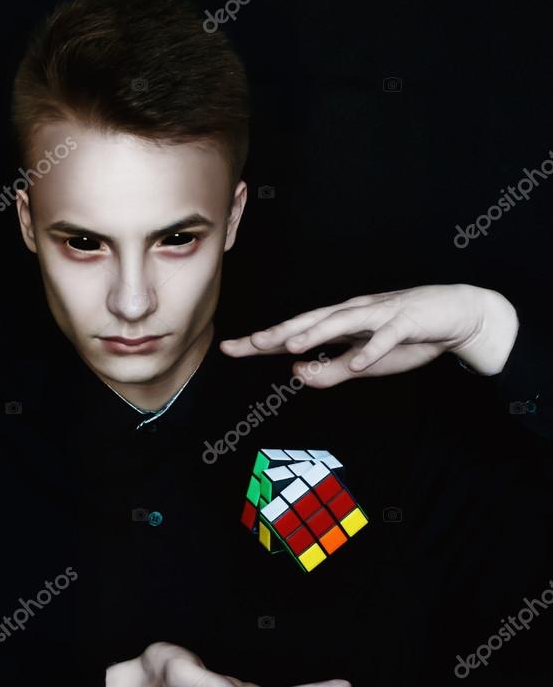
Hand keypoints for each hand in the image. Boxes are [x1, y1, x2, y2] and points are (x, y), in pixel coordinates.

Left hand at [219, 284, 518, 385]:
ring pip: (343, 322)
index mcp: (339, 323)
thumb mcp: (362, 364)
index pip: (294, 332)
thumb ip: (330, 370)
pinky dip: (374, 349)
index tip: (229, 348)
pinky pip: (388, 337)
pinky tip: (359, 363)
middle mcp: (353, 313)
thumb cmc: (406, 338)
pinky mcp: (407, 321)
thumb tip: (294, 373)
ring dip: (317, 333)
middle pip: (310, 321)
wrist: (456, 316)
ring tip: (292, 346)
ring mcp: (380, 314)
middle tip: (249, 342)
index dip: (263, 341)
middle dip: (279, 332)